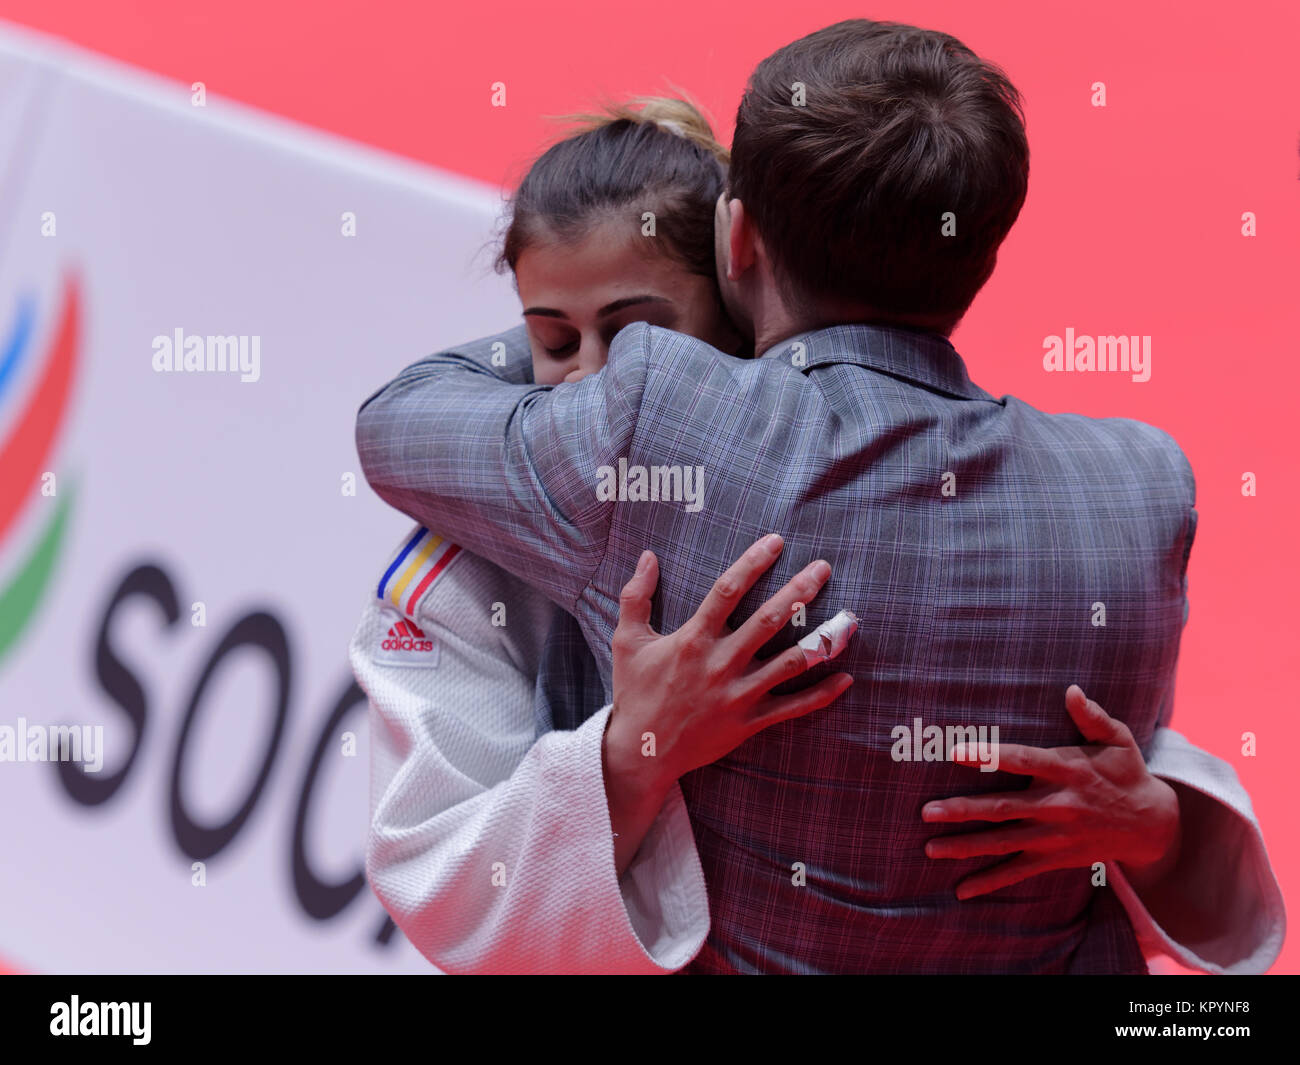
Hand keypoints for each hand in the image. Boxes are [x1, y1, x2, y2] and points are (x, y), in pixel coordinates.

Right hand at [602, 534, 854, 874]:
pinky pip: (793, 708)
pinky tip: (846, 678)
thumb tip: (648, 556)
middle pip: (769, 620)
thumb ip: (636, 595)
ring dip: (822, 640)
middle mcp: (720, 663)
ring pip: (790, 663)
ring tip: (849, 620)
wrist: (641, 753)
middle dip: (799, 590)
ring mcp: (738, 694)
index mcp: (693, 639)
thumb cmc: (635, 693)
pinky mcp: (749, 722)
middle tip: (824, 568)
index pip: (727, 590)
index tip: (776, 541)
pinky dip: (821, 695)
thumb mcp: (627, 640)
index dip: (753, 562)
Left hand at [921, 685, 1180, 898]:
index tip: (955, 753)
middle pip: (1003, 808)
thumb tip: (1072, 690)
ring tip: (930, 848)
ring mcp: (1054, 837)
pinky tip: (962, 890)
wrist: (1153, 825)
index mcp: (1067, 771)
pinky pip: (1018, 872)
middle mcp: (1057, 806)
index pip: (1022, 760)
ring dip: (965, 846)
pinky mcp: (1055, 858)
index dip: (990, 756)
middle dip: (963, 810)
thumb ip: (1093, 717)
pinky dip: (990, 882)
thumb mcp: (1118, 740)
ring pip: (1003, 843)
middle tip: (926, 811)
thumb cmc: (1126, 773)